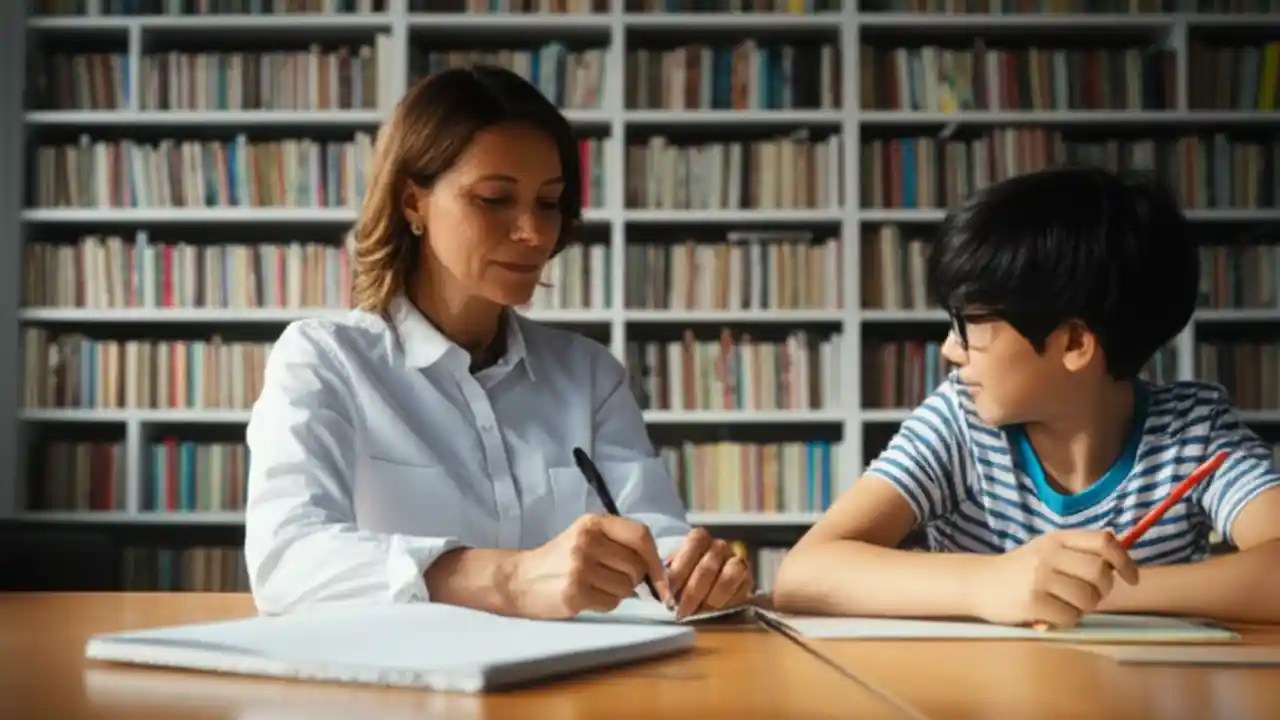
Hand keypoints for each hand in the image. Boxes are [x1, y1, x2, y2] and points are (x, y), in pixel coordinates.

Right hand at [505, 514, 671, 619]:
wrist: (520, 579)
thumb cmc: (559, 559)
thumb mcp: (586, 536)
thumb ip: (618, 542)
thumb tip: (658, 568)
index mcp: (594, 522)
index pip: (641, 536)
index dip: (656, 559)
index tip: (661, 577)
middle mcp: (587, 541)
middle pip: (637, 566)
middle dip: (632, 579)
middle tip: (609, 578)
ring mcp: (579, 567)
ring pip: (627, 587)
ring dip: (617, 593)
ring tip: (595, 586)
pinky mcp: (574, 592)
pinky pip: (611, 603)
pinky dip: (604, 604)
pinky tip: (587, 596)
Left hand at [666, 527, 752, 619]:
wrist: (705, 583)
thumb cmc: (683, 575)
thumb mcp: (672, 570)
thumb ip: (667, 576)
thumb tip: (664, 590)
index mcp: (700, 538)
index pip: (693, 544)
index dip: (680, 570)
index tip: (669, 592)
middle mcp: (720, 546)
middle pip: (708, 567)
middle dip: (692, 593)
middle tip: (682, 611)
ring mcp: (736, 561)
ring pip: (728, 578)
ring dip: (711, 599)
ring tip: (699, 613)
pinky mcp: (748, 579)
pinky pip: (741, 591)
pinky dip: (726, 604)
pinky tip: (714, 612)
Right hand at [971, 530, 1139, 628]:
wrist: (978, 582)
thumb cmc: (1019, 569)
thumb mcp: (1046, 550)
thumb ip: (1077, 551)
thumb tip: (1118, 557)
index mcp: (1057, 538)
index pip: (1104, 542)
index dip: (1125, 561)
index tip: (1132, 579)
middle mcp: (1049, 554)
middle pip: (1100, 572)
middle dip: (1103, 591)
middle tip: (1090, 596)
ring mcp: (1039, 578)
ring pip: (1088, 598)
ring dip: (1084, 609)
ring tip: (1066, 606)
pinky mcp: (1032, 602)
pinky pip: (1070, 618)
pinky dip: (1066, 621)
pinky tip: (1051, 615)